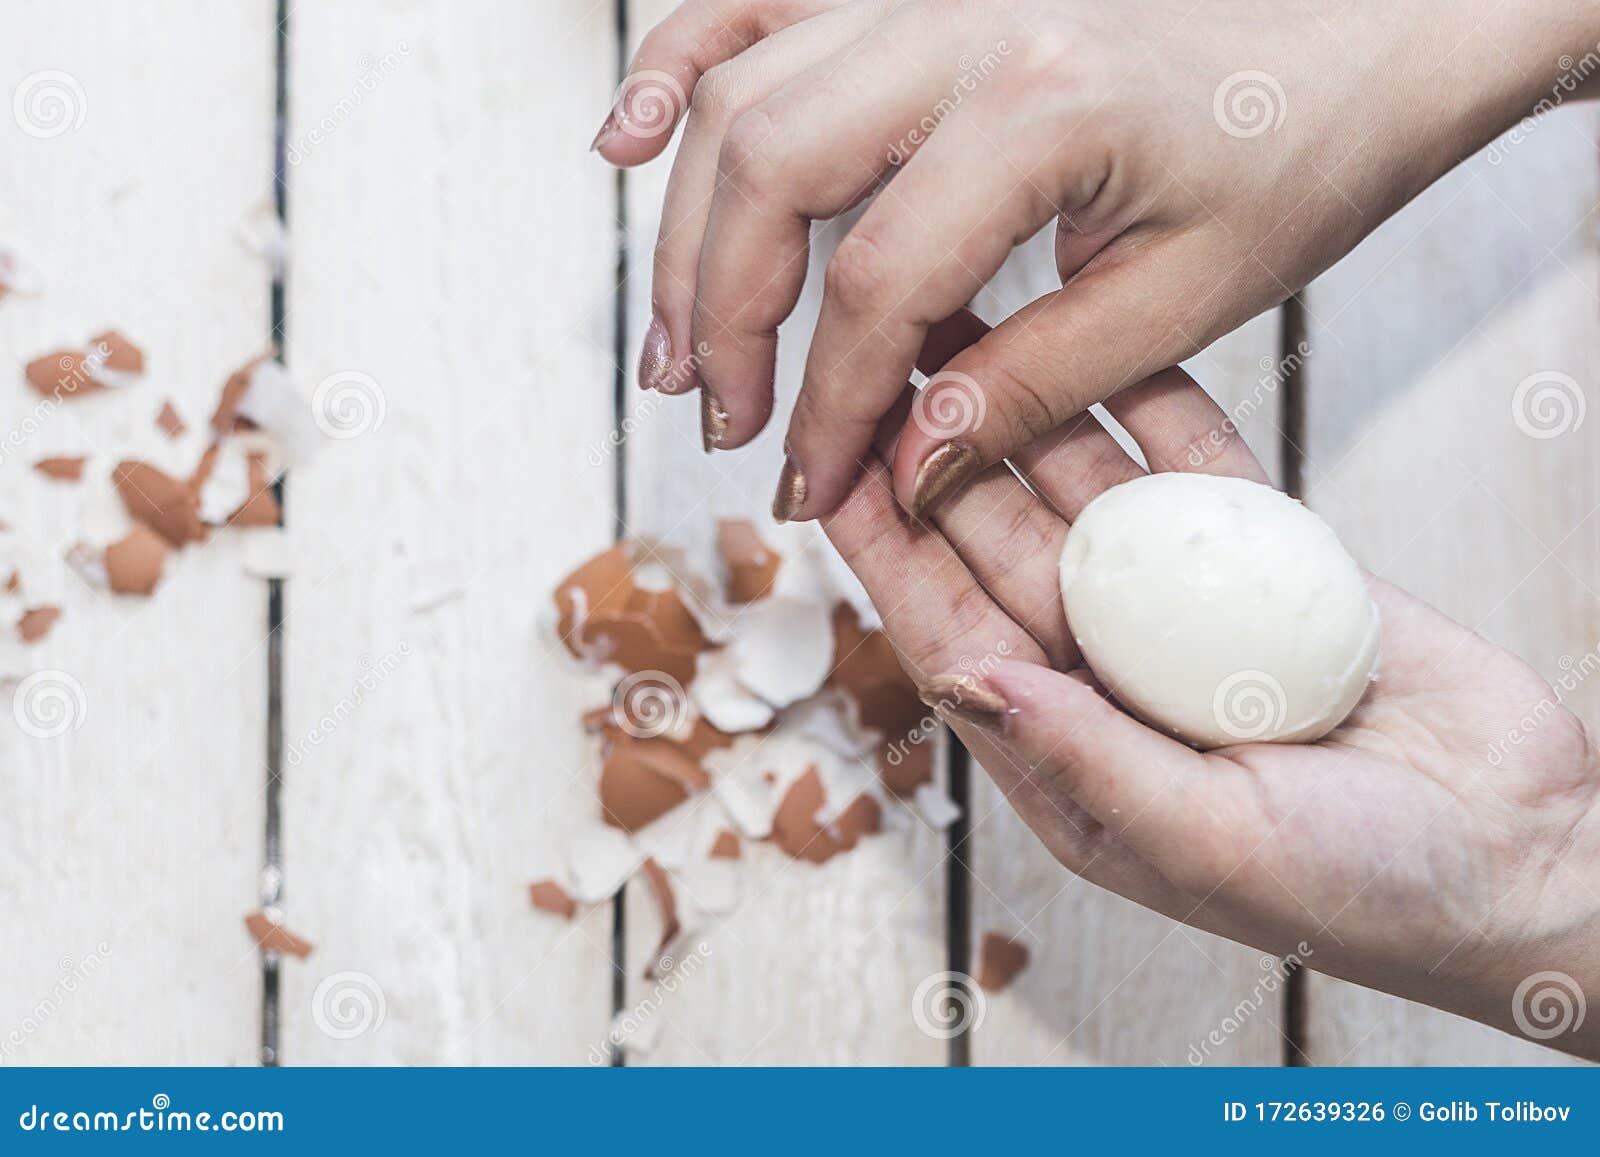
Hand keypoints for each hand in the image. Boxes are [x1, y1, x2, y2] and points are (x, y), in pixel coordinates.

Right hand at [597, 0, 1597, 521]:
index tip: (813, 483)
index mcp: (1038, 107)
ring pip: (742, 89)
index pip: (874, 287)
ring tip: (676, 342)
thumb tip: (905, 467)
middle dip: (725, 316)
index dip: (826, 405)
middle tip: (725, 422)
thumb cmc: (1302, 147)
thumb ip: (1026, 387)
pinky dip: (680, 64)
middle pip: (766, 170)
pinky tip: (630, 137)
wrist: (1370, 18)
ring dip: (687, 223)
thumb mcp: (1182, 298)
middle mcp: (960, 19)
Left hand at [820, 324, 1599, 1059]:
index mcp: (1069, 748)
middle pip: (999, 544)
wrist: (1526, 852)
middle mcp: (1108, 671)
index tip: (829, 465)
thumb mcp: (1215, 845)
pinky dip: (1154, 407)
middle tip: (886, 351)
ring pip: (1084, 493)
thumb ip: (1090, 759)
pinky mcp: (1267, 562)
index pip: (949, 632)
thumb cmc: (1367, 892)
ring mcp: (1183, 610)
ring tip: (973, 317)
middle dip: (937, 453)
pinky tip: (1104, 337)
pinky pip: (1195, 469)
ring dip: (1029, 409)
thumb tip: (966, 681)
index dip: (887, 551)